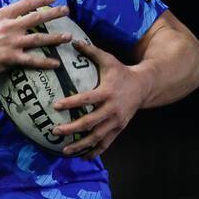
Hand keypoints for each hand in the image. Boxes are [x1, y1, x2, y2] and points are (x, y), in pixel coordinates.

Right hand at [0, 0, 73, 77]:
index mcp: (3, 15)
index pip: (25, 5)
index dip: (40, 0)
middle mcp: (11, 26)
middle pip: (37, 18)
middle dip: (54, 14)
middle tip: (67, 11)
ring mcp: (12, 42)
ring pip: (39, 38)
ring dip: (55, 38)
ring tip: (68, 37)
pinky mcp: (12, 57)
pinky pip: (32, 60)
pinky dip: (45, 62)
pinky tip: (56, 63)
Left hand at [51, 40, 151, 158]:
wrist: (144, 86)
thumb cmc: (121, 72)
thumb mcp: (108, 60)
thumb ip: (91, 51)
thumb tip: (73, 41)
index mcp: (107, 92)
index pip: (87, 99)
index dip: (71, 103)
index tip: (56, 106)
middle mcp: (112, 109)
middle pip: (89, 122)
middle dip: (71, 129)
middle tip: (55, 131)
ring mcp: (116, 121)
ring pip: (96, 137)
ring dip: (80, 145)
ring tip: (64, 150)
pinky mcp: (119, 129)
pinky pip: (106, 143)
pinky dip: (94, 151)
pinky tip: (82, 157)